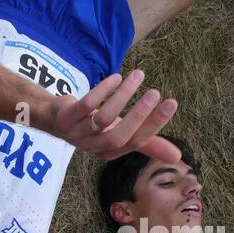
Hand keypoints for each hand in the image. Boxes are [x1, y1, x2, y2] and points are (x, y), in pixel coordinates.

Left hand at [45, 70, 178, 161]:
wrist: (56, 119)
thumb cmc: (95, 128)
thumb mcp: (121, 134)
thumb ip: (147, 143)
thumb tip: (177, 157)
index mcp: (109, 152)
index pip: (135, 142)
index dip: (154, 125)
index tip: (172, 103)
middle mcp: (93, 146)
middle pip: (118, 136)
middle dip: (138, 115)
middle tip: (156, 93)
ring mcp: (77, 133)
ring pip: (103, 118)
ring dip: (122, 96)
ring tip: (138, 75)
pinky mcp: (66, 118)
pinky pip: (85, 105)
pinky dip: (102, 90)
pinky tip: (116, 77)